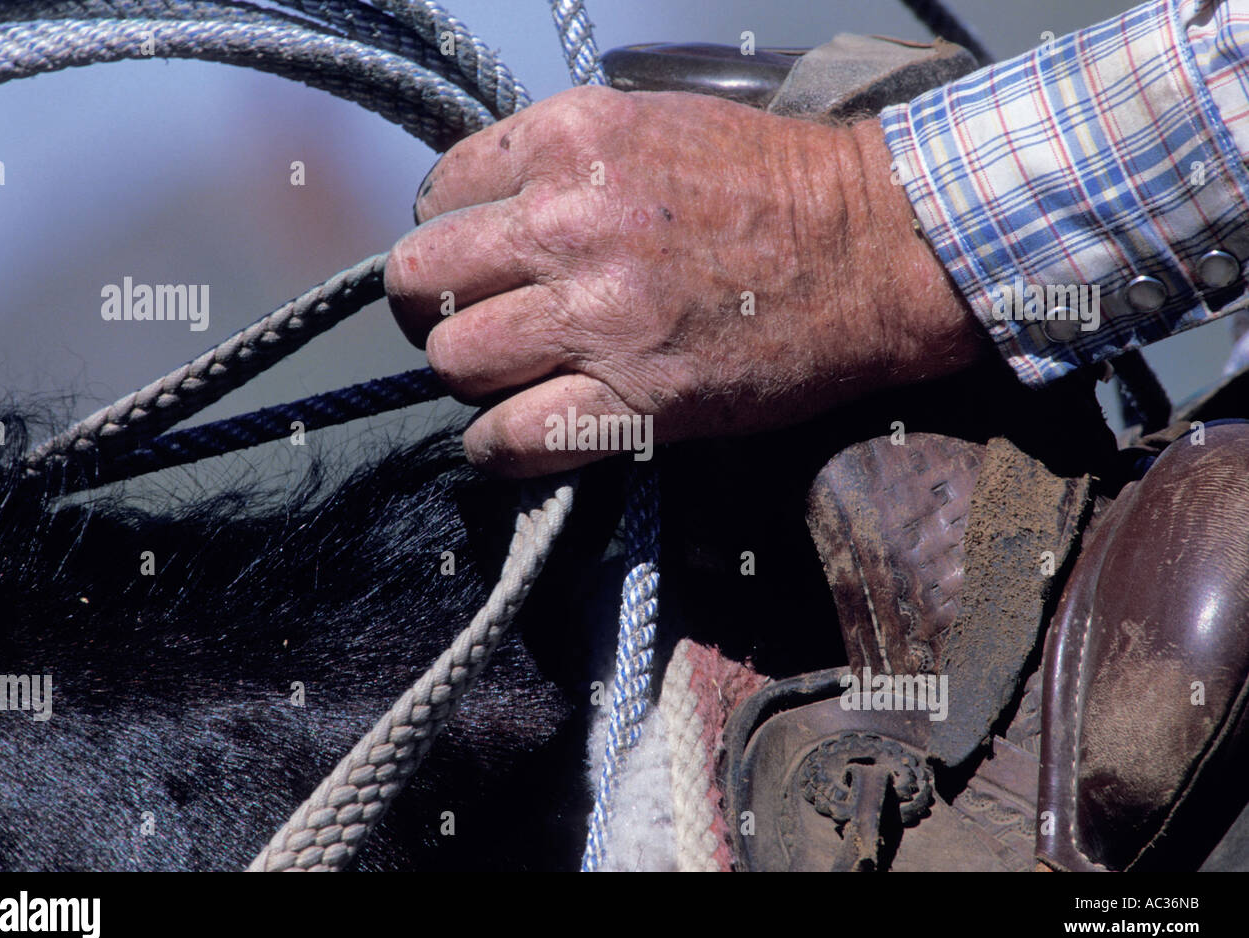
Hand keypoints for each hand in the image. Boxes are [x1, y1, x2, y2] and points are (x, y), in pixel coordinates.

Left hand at [385, 84, 986, 476]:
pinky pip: (509, 437)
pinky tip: (515, 438)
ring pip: (453, 361)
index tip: (475, 262)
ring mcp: (599, 315)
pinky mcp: (634, 398)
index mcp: (571, 142)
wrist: (877, 249)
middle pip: (423, 282)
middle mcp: (570, 222)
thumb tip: (492, 214)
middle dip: (434, 310)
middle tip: (470, 325)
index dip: (446, 236)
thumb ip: (563, 164)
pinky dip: (497, 448)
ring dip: (469, 379)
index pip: (438, 196)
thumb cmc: (776, 187)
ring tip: (505, 382)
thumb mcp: (655, 126)